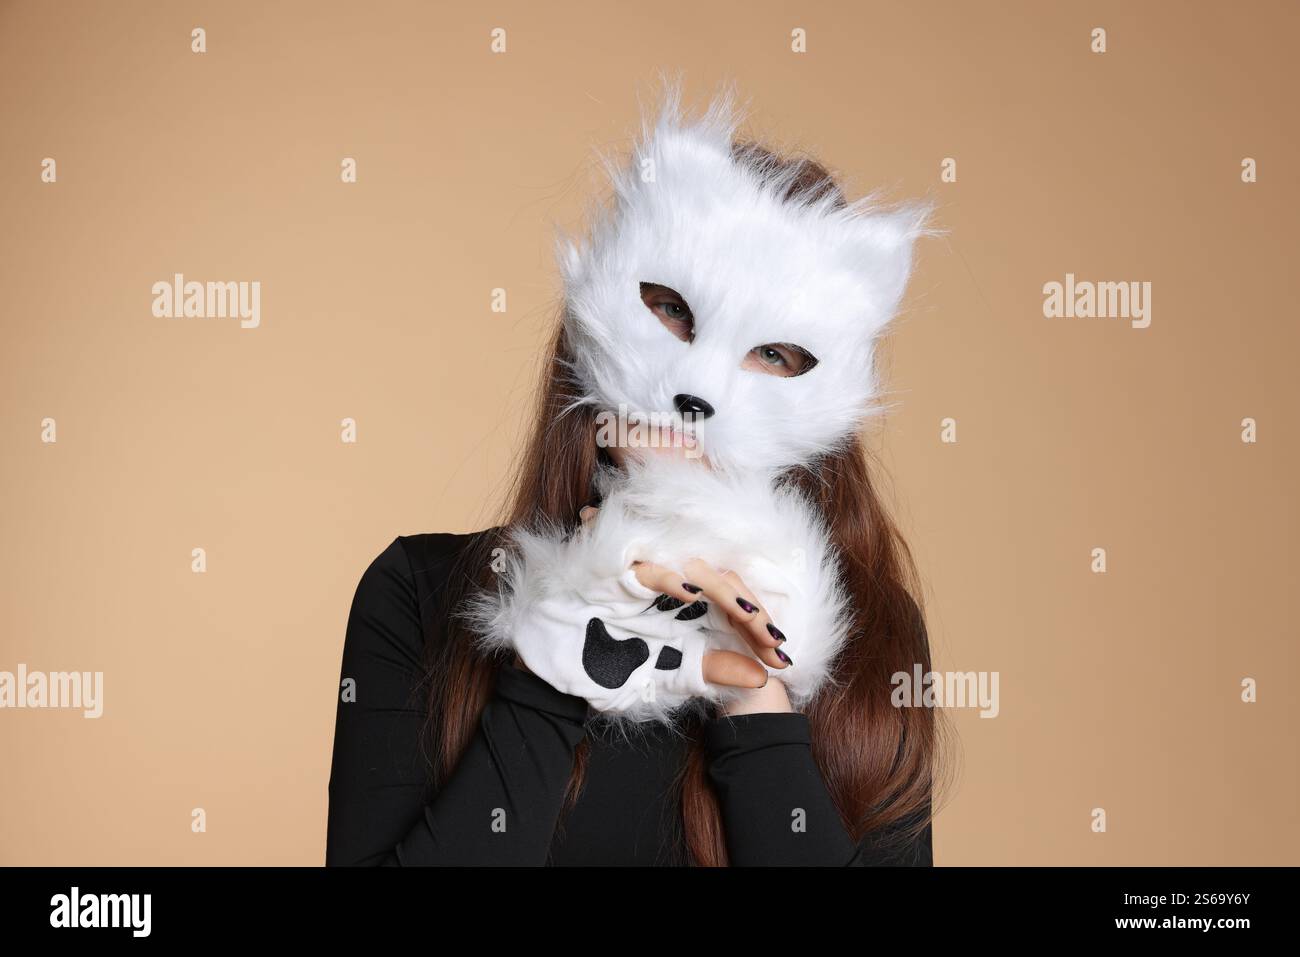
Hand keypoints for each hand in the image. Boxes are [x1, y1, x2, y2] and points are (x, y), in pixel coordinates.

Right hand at [580, 506, 791, 695]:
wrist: (557, 674)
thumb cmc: (608, 667)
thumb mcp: (671, 673)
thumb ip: (712, 669)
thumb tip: (762, 677)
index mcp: (690, 608)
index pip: (735, 609)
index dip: (760, 631)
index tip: (781, 660)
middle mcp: (676, 587)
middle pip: (726, 586)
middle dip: (753, 615)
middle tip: (774, 644)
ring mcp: (650, 576)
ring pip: (697, 571)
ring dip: (726, 594)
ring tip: (750, 620)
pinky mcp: (618, 571)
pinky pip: (649, 567)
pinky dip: (668, 578)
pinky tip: (691, 594)